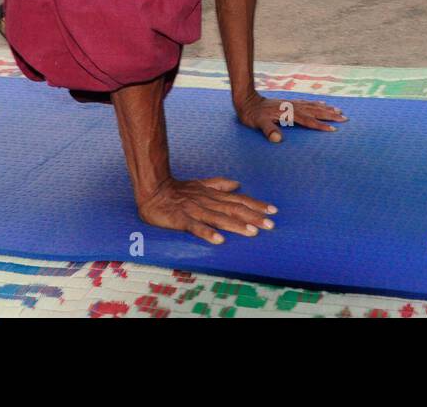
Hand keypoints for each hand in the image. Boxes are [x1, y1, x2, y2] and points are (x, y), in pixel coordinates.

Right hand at [136, 176, 276, 244]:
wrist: (153, 190)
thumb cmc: (178, 190)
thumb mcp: (200, 184)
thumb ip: (219, 184)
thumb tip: (237, 184)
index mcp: (213, 195)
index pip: (238, 200)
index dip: (256, 205)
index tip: (273, 211)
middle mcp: (207, 202)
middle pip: (234, 209)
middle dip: (253, 217)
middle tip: (270, 224)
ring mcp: (195, 210)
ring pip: (219, 218)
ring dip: (236, 226)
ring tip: (252, 232)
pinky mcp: (181, 219)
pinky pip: (195, 227)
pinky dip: (207, 233)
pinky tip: (219, 240)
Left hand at [235, 92, 346, 142]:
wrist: (247, 101)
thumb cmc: (252, 115)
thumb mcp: (258, 124)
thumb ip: (268, 130)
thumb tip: (277, 139)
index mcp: (288, 114)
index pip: (308, 121)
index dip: (320, 125)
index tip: (333, 129)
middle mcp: (293, 107)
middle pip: (315, 111)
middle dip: (330, 115)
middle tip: (345, 118)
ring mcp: (292, 104)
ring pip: (313, 106)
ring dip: (326, 109)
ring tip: (339, 110)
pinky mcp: (289, 102)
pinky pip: (307, 102)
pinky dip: (316, 103)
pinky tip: (322, 103)